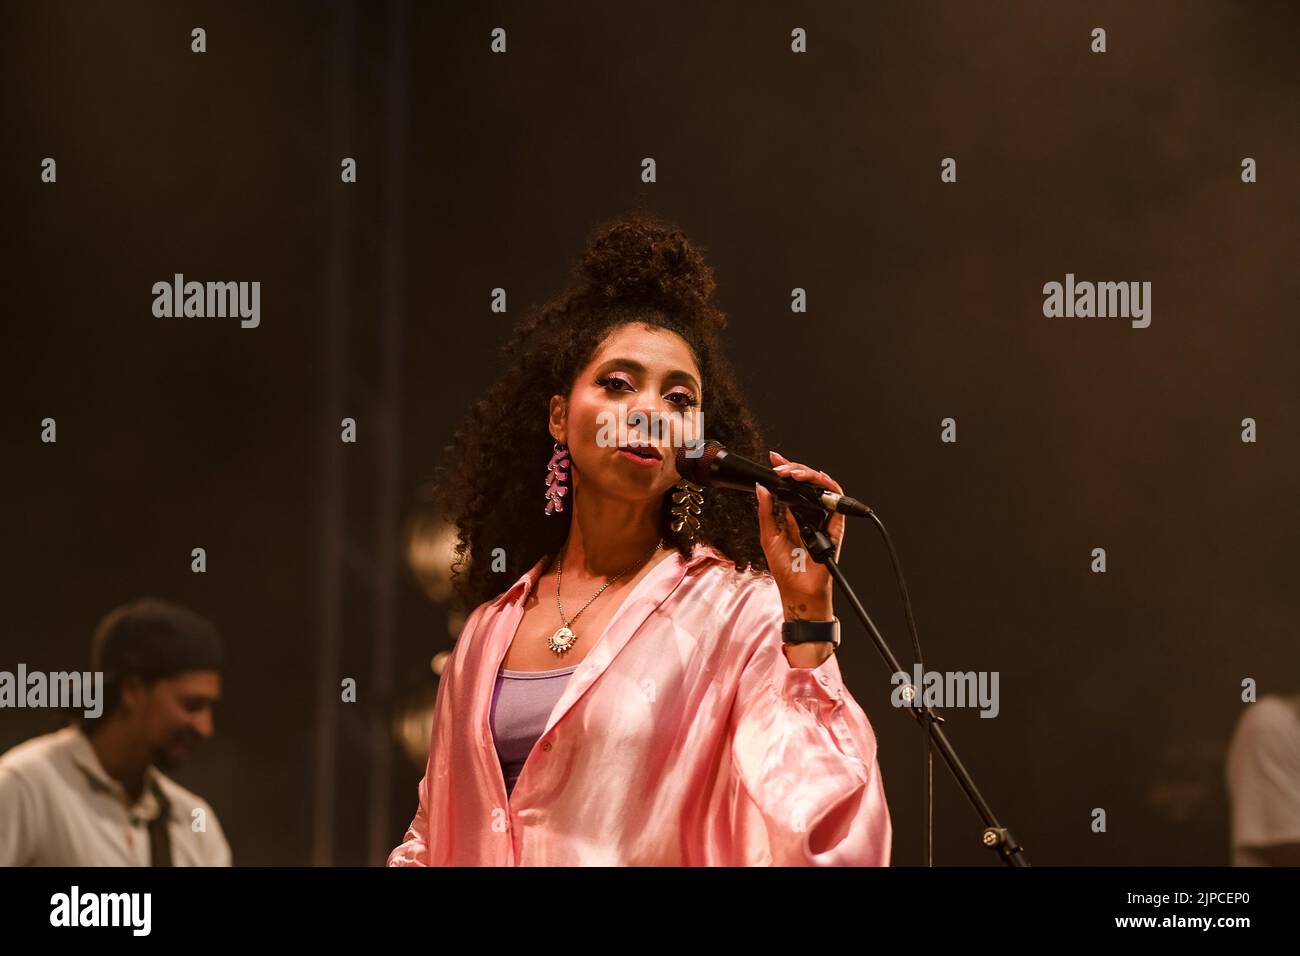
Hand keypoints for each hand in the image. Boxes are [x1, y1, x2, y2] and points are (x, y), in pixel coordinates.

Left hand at [755, 450, 844, 624]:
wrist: (799, 591)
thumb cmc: (785, 569)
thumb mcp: (768, 536)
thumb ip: (766, 512)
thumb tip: (761, 488)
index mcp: (793, 514)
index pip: (791, 486)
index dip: (785, 470)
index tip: (773, 460)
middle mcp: (809, 513)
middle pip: (807, 482)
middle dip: (794, 469)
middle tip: (780, 467)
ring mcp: (823, 518)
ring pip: (822, 486)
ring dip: (808, 475)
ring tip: (793, 473)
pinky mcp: (835, 525)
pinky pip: (837, 501)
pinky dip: (829, 487)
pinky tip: (816, 480)